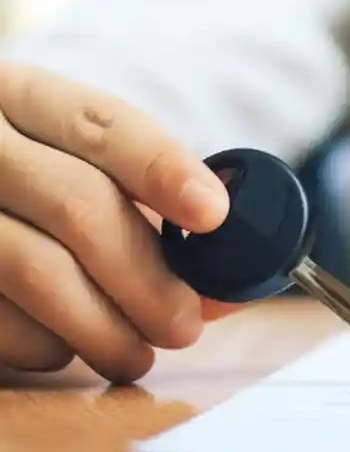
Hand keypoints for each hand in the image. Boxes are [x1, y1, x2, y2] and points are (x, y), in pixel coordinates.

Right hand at [0, 63, 228, 381]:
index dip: (163, 169)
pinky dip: (43, 344)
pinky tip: (64, 349)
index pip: (101, 124)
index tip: (213, 214)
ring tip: (136, 356)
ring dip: (103, 327)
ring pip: (36, 269)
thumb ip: (150, 212)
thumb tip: (227, 287)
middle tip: (184, 326)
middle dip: (147, 277)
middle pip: (78, 205)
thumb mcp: (72, 167)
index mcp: (20, 96)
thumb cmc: (27, 188)